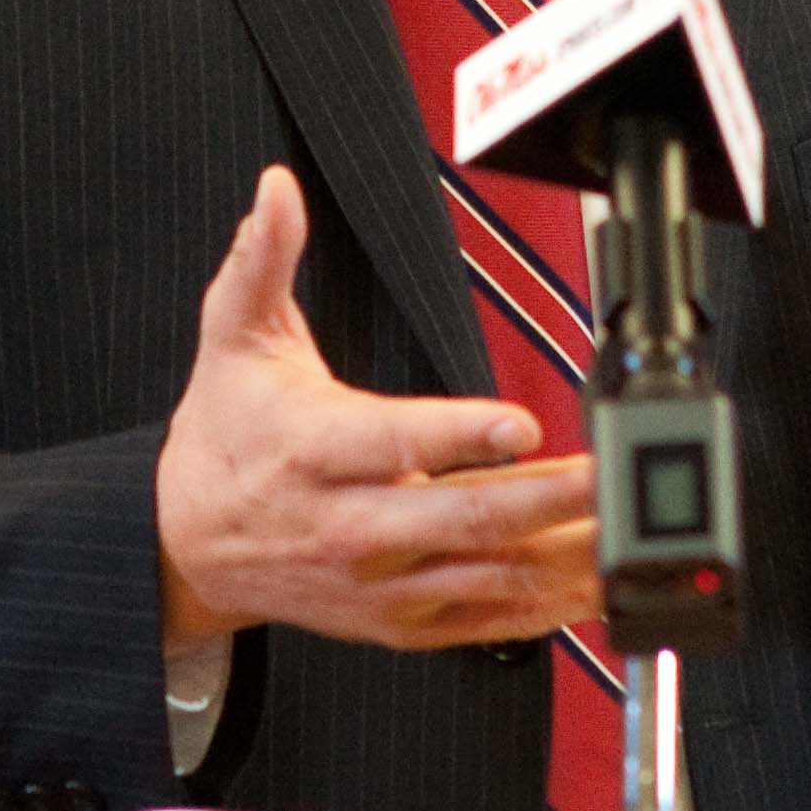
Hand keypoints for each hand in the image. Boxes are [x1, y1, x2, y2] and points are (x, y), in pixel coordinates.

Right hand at [155, 166, 600, 657]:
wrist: (186, 542)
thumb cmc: (226, 433)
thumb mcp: (234, 336)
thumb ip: (262, 258)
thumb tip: (275, 190)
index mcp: (316, 448)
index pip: (396, 442)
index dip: (462, 434)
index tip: (522, 423)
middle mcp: (350, 524)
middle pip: (462, 517)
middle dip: (548, 500)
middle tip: (610, 475)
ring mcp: (377, 581)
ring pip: (484, 575)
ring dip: (561, 558)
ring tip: (625, 531)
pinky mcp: (396, 620)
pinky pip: (482, 620)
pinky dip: (543, 607)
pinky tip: (593, 582)